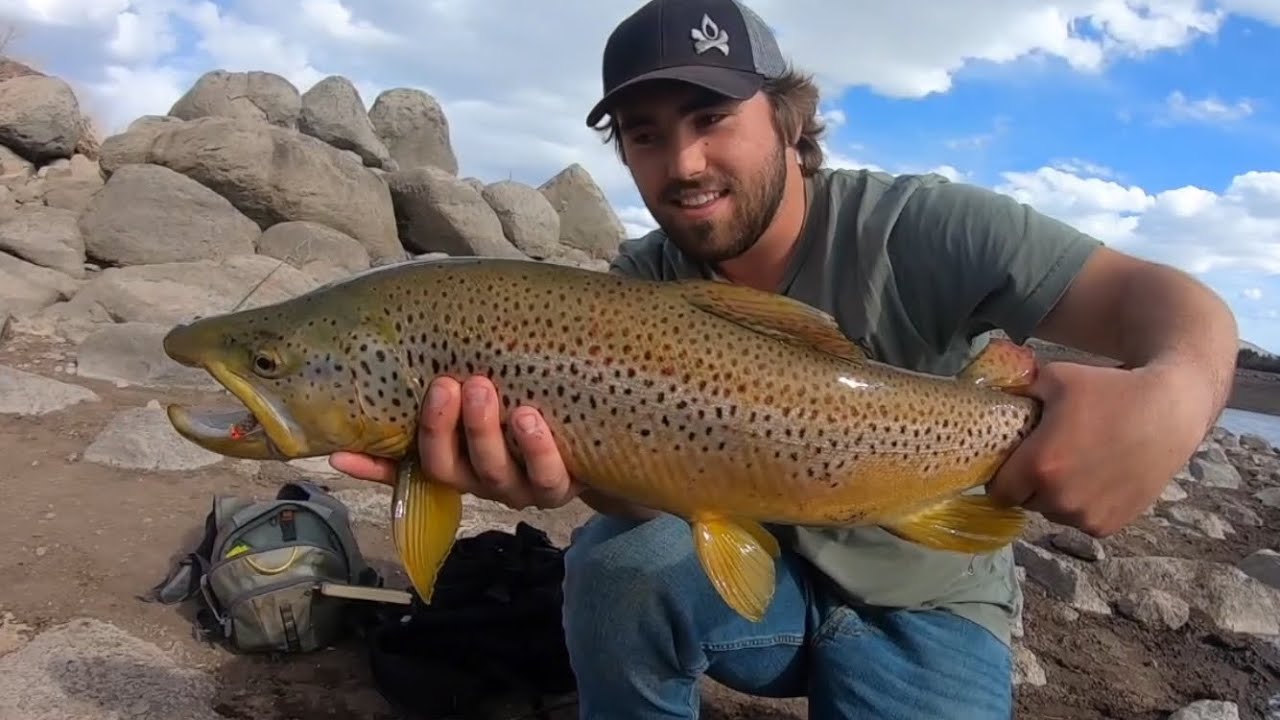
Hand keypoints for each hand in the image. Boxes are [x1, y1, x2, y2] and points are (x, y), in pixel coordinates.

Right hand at [329, 375, 583, 510]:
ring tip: (484, 388)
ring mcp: (521, 486)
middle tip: (447, 383)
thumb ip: (451, 383)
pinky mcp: (561, 486)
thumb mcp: (491, 398)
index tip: (342, 452)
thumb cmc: (532, 402)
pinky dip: (537, 450)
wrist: (603, 438)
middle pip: (448, 467)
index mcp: (458, 461)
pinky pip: (547, 477)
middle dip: (442, 427)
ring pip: (494, 473)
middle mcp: (483, 479)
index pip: (405, 468)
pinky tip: (530, 418)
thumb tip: (388, 360)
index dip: (372, 468)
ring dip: (484, 432)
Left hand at [985, 360, 1209, 536]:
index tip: (1013, 462)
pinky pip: (1081, 520)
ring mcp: (1087, 517)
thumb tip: (992, 394)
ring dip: (1056, 495)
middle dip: (1029, 484)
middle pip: (1025, 502)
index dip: (1001, 476)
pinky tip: (1099, 477)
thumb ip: (1018, 391)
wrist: (1170, 410)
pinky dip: (1083, 505)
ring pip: (1053, 512)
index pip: (997, 491)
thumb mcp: (1054, 378)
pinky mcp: (1111, 525)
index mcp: (1039, 467)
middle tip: (1048, 458)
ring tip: (1078, 465)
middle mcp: (1060, 499)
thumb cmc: (1109, 390)